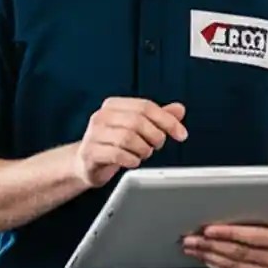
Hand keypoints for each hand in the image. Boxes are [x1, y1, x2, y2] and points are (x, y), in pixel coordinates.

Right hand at [73, 97, 187, 187]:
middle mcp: (102, 116)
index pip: (145, 106)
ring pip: (127, 138)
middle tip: (157, 146)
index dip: (167, 120)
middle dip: (155, 136)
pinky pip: (117, 154)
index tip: (181, 134)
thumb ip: (158, 118)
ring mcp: (94, 134)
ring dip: (143, 149)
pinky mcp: (91, 152)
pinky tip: (133, 161)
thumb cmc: (113, 143)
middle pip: (137, 121)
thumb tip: (179, 109)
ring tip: (143, 154)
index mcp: (114, 105)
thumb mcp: (136, 128)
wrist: (86, 162)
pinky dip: (131, 160)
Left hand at [181, 218, 267, 267]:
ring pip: (236, 267)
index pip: (253, 236)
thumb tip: (249, 182)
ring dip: (211, 257)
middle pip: (240, 253)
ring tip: (192, 248)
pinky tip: (207, 260)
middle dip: (212, 246)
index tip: (208, 229)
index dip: (229, 233)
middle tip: (191, 238)